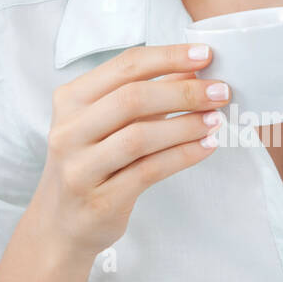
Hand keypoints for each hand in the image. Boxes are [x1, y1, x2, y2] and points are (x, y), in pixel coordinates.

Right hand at [33, 43, 230, 256]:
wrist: (61, 225)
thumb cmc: (91, 165)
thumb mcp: (108, 124)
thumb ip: (144, 95)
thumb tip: (192, 70)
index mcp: (71, 100)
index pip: (125, 66)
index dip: (168, 57)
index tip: (205, 55)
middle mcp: (69, 130)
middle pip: (133, 98)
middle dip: (184, 92)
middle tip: (221, 91)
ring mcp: (80, 166)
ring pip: (140, 136)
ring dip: (186, 125)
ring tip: (216, 119)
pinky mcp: (100, 199)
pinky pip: (149, 170)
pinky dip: (183, 155)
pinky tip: (206, 146)